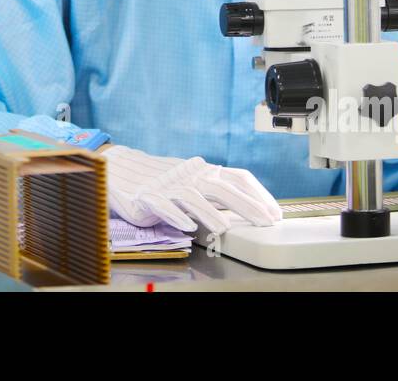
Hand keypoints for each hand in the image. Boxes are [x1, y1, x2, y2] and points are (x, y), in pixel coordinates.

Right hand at [101, 145, 283, 233]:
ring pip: (192, 196)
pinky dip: (175, 215)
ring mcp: (169, 185)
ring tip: (224, 228)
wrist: (122, 168)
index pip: (238, 178)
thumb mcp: (195, 183)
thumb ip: (218, 193)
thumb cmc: (164, 179)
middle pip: (222, 187)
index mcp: (206, 171)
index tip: (275, 213)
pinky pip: (162, 205)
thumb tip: (250, 207)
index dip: (259, 194)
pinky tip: (186, 226)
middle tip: (265, 222)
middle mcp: (191, 175)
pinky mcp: (147, 196)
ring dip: (209, 213)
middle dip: (246, 205)